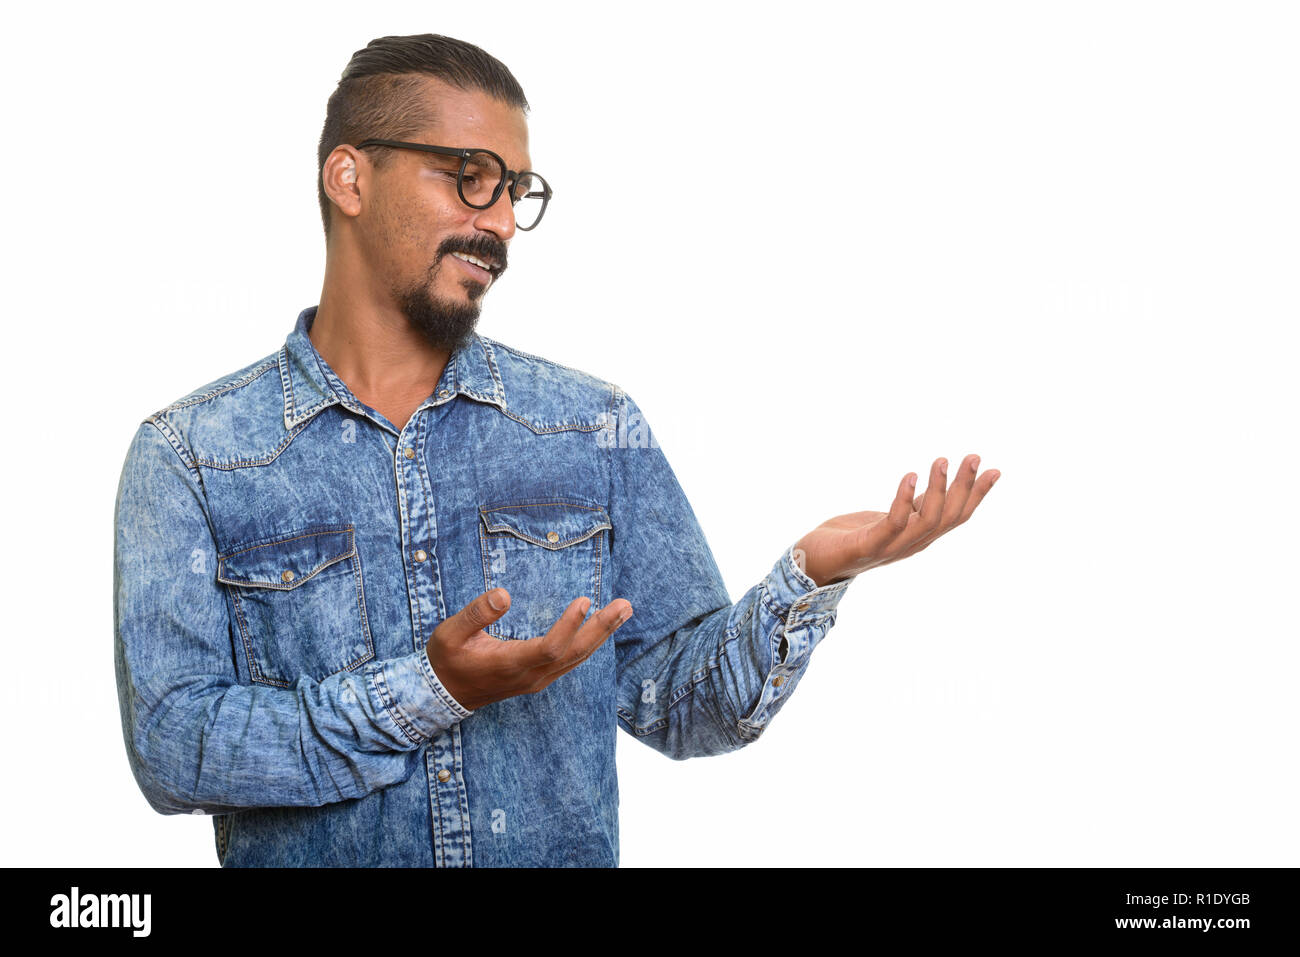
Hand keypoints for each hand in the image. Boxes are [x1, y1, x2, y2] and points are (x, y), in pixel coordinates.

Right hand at [426, 589, 632, 710]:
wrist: (443, 694)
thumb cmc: (446, 661)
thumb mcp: (450, 634)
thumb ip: (476, 614)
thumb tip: (504, 594)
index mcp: (511, 664)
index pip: (550, 648)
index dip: (569, 626)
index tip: (584, 600)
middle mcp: (531, 675)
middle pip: (575, 654)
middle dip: (602, 628)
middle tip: (625, 605)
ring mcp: (537, 680)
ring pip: (577, 658)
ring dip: (601, 634)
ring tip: (623, 611)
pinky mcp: (539, 678)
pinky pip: (571, 661)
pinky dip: (589, 643)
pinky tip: (600, 628)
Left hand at [793, 454, 1000, 586]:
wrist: (812, 563)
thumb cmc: (850, 538)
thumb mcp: (887, 519)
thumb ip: (910, 509)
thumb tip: (932, 488)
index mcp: (918, 537)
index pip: (956, 517)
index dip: (976, 495)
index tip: (994, 470)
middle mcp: (911, 545)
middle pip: (949, 518)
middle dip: (965, 487)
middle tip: (973, 457)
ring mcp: (891, 548)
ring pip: (928, 521)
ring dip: (937, 490)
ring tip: (940, 461)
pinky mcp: (868, 546)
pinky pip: (894, 523)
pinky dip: (904, 499)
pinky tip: (910, 476)